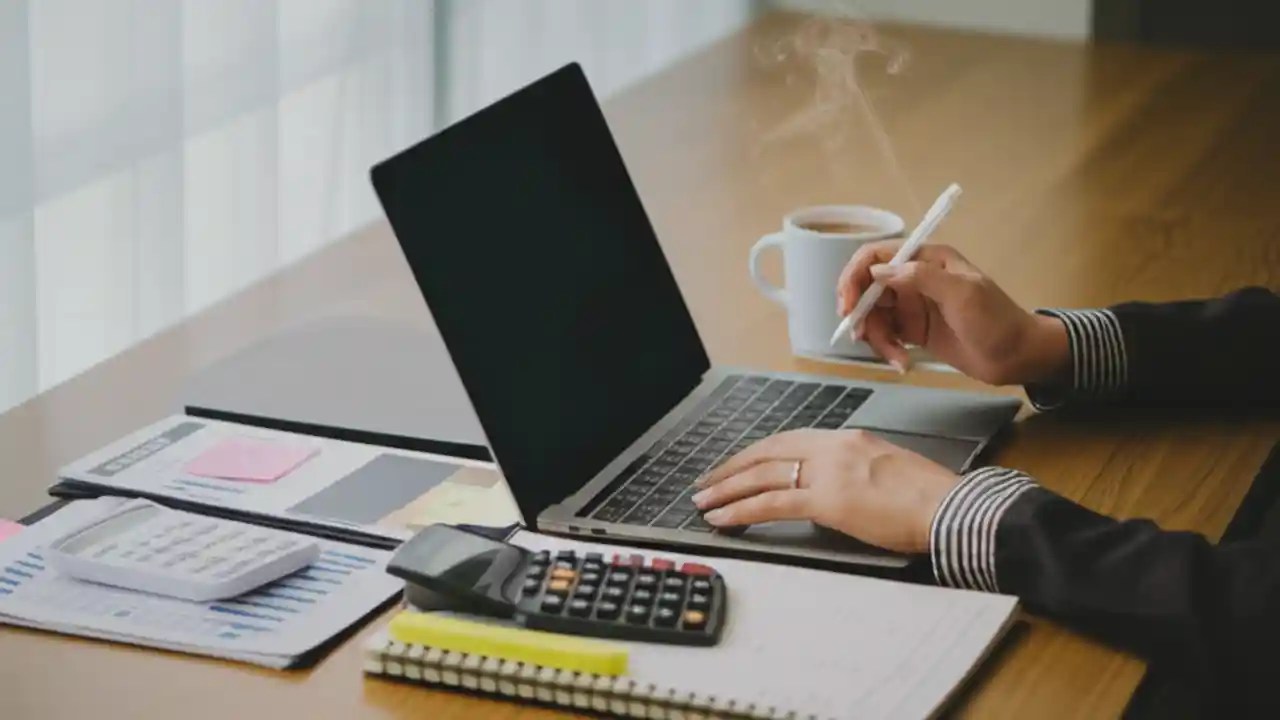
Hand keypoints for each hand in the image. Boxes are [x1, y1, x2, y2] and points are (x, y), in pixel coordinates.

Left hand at [691, 429, 959, 553]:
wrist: (949, 508)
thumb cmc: (928, 497)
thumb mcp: (885, 469)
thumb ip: (853, 471)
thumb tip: (833, 487)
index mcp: (846, 438)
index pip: (788, 441)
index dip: (755, 453)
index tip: (736, 465)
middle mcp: (833, 447)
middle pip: (767, 452)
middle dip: (732, 468)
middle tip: (707, 482)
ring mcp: (828, 471)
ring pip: (762, 475)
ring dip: (727, 489)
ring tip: (704, 501)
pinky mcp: (827, 500)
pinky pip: (772, 503)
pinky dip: (742, 510)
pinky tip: (724, 518)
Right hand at [835, 241, 1068, 385]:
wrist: (1018, 357)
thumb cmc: (996, 320)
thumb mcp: (962, 293)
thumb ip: (919, 278)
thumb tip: (877, 272)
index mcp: (926, 259)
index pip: (875, 257)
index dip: (854, 277)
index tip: (848, 305)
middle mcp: (914, 278)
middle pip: (867, 289)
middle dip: (859, 312)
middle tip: (859, 335)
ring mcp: (913, 305)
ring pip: (873, 316)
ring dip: (876, 337)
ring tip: (895, 358)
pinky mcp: (913, 330)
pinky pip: (886, 335)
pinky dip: (887, 350)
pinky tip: (902, 363)